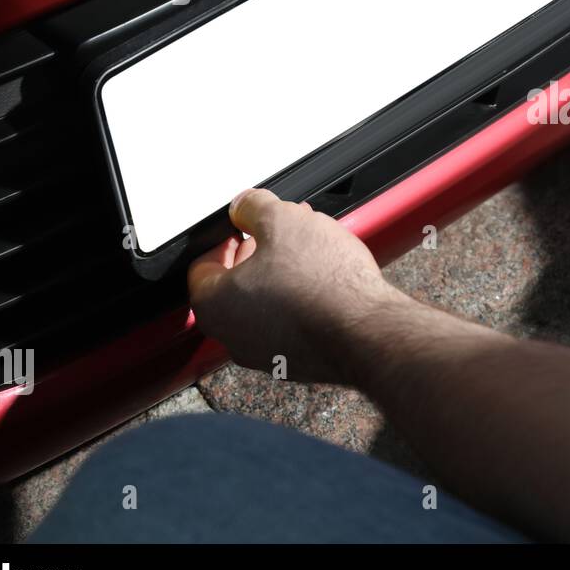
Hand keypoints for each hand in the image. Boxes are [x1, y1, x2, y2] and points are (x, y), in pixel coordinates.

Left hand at [187, 189, 403, 383]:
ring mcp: (267, 355)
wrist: (367, 332)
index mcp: (215, 305)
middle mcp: (233, 337)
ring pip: (263, 307)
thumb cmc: (322, 284)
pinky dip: (300, 303)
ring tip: (310, 253)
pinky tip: (325, 284)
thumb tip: (244, 205)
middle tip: (280, 235)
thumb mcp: (283, 221)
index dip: (224, 239)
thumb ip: (254, 207)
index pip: (202, 267)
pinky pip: (290, 326)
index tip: (242, 228)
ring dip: (280, 278)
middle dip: (257, 255)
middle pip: (234, 287)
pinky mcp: (298, 363)